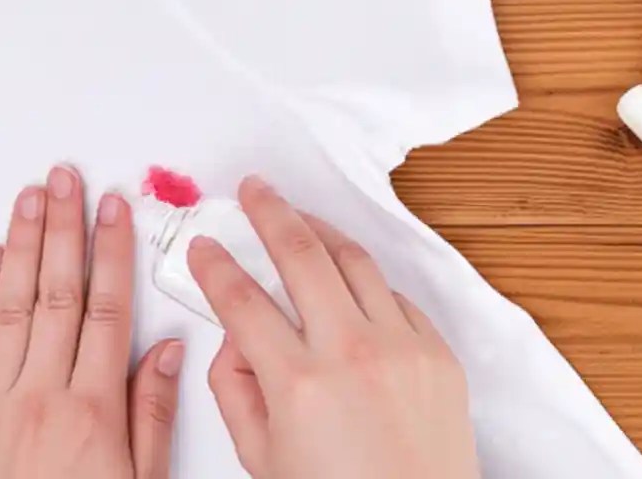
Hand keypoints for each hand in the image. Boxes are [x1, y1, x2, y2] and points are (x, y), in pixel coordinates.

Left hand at [0, 166, 182, 478]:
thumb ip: (151, 413)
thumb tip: (164, 349)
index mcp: (91, 409)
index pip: (105, 308)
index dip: (110, 252)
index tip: (113, 210)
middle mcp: (39, 395)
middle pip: (55, 292)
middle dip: (63, 228)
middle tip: (66, 178)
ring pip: (10, 305)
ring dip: (19, 244)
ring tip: (29, 198)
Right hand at [188, 176, 479, 478]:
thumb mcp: (263, 457)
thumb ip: (234, 390)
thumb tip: (233, 338)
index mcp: (298, 384)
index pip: (242, 301)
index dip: (215, 266)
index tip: (204, 247)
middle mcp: (352, 354)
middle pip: (300, 254)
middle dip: (269, 212)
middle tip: (252, 190)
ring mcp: (401, 347)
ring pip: (353, 260)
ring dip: (320, 228)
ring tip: (297, 215)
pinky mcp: (436, 351)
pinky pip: (394, 296)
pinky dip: (364, 280)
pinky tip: (345, 277)